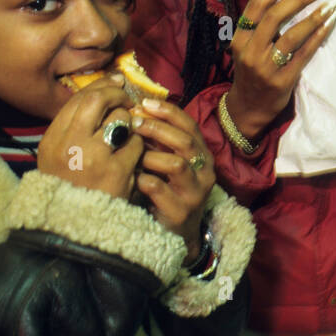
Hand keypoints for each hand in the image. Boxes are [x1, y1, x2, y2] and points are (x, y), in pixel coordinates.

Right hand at [38, 73, 143, 200]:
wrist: (75, 229)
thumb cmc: (70, 188)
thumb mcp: (57, 157)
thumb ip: (74, 127)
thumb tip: (101, 92)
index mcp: (52, 140)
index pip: (78, 100)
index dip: (100, 87)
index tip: (115, 83)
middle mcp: (69, 145)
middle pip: (97, 101)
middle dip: (116, 94)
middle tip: (127, 99)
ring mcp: (93, 158)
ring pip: (120, 119)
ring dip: (130, 121)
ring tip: (128, 132)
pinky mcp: (117, 171)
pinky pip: (135, 143)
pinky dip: (138, 145)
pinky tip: (134, 154)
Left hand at [131, 97, 215, 263]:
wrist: (175, 232)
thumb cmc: (166, 189)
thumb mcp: (168, 161)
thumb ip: (159, 141)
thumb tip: (135, 111)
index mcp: (202, 154)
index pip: (189, 125)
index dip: (168, 112)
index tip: (144, 103)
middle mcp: (204, 171)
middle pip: (185, 142)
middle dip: (157, 129)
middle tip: (133, 123)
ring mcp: (195, 193)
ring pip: (175, 165)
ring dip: (149, 156)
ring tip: (132, 156)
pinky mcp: (181, 212)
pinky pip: (159, 189)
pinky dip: (142, 180)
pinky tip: (131, 178)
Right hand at [227, 0, 335, 139]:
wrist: (248, 107)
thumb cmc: (252, 70)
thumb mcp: (248, 45)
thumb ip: (261, 23)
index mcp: (240, 37)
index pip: (257, 5)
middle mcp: (250, 50)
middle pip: (274, 16)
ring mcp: (265, 67)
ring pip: (290, 36)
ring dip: (313, 17)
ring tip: (331, 4)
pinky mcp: (282, 81)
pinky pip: (303, 55)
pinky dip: (317, 38)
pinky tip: (329, 25)